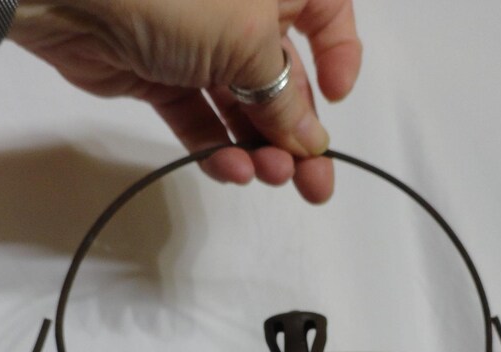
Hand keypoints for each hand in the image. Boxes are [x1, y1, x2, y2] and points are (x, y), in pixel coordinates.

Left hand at [8, 0, 361, 202]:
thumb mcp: (247, 42)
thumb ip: (283, 97)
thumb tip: (309, 140)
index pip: (326, 15)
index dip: (339, 58)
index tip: (337, 99)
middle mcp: (239, 13)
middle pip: (284, 78)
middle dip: (299, 133)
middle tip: (313, 185)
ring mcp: (198, 45)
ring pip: (242, 106)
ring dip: (260, 148)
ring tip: (267, 177)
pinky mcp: (161, 76)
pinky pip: (200, 119)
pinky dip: (217, 148)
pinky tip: (232, 170)